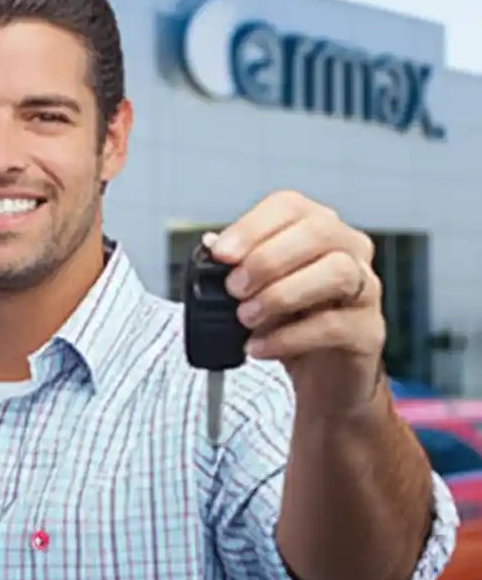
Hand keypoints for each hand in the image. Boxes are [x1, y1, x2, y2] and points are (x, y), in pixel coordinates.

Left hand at [208, 190, 384, 411]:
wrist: (324, 373)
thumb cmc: (292, 320)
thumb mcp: (257, 288)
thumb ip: (237, 265)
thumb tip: (210, 246)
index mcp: (317, 228)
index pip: (289, 206)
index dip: (252, 227)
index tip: (221, 254)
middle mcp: (348, 250)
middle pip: (318, 232)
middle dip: (267, 260)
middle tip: (235, 289)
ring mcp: (365, 288)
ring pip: (337, 272)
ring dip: (282, 294)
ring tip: (247, 317)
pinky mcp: (369, 330)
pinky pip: (335, 325)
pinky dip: (289, 337)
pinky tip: (260, 347)